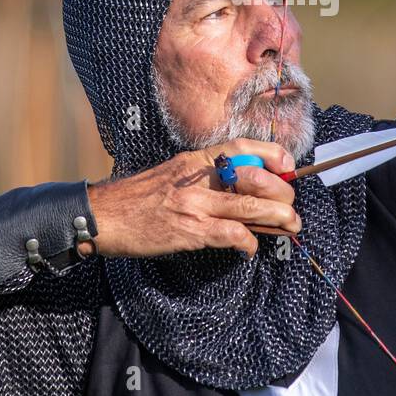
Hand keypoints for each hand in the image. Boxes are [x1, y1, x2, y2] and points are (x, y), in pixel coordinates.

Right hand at [83, 140, 299, 257]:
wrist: (103, 216)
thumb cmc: (138, 197)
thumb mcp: (173, 172)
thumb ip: (204, 176)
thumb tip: (239, 187)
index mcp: (195, 160)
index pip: (242, 146)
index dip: (272, 155)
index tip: (289, 166)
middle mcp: (198, 178)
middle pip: (255, 178)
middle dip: (282, 193)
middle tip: (292, 207)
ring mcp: (195, 204)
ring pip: (250, 207)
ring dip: (278, 218)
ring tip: (291, 225)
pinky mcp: (190, 231)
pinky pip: (231, 234)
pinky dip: (248, 242)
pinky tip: (251, 249)